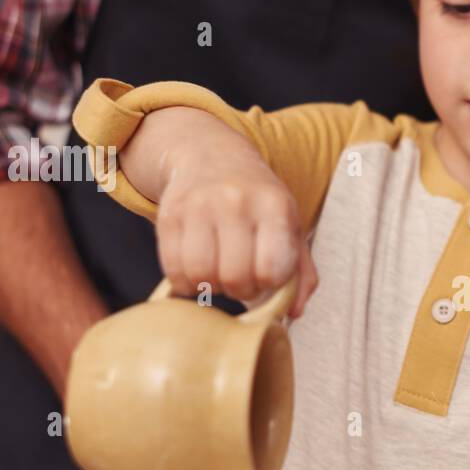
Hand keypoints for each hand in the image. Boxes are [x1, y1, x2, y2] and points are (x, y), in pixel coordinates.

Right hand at [154, 152, 317, 318]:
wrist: (213, 156)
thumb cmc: (258, 203)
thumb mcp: (290, 227)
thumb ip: (301, 273)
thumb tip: (293, 313)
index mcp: (274, 206)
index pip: (271, 268)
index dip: (268, 284)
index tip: (266, 277)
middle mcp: (236, 201)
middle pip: (235, 277)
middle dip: (240, 290)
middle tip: (241, 278)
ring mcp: (199, 206)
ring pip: (201, 275)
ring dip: (211, 287)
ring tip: (219, 273)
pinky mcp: (169, 215)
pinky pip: (173, 270)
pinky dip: (185, 282)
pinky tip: (197, 270)